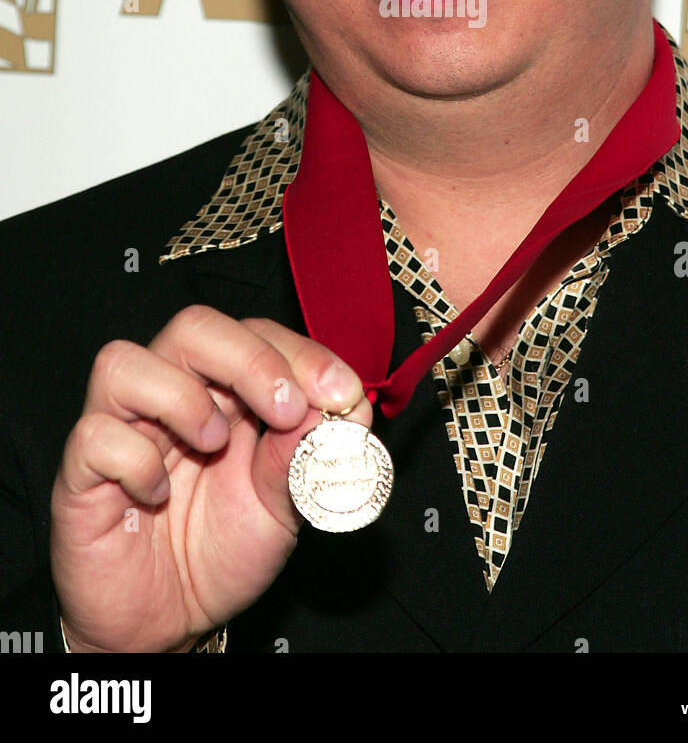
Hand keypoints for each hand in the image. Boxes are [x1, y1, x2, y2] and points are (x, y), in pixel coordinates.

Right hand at [50, 305, 368, 651]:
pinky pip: (94, 436)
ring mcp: (121, 430)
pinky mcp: (81, 474)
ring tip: (214, 444)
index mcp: (225, 392)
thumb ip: (305, 454)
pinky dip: (134, 459)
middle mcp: (170, 396)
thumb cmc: (222, 551)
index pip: (256, 333)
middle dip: (250, 358)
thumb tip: (344, 407)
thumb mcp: (285, 506)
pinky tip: (159, 493)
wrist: (169, 623)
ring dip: (181, 397)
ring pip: (124, 362)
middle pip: (193, 327)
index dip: (300, 353)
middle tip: (286, 408)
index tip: (339, 393)